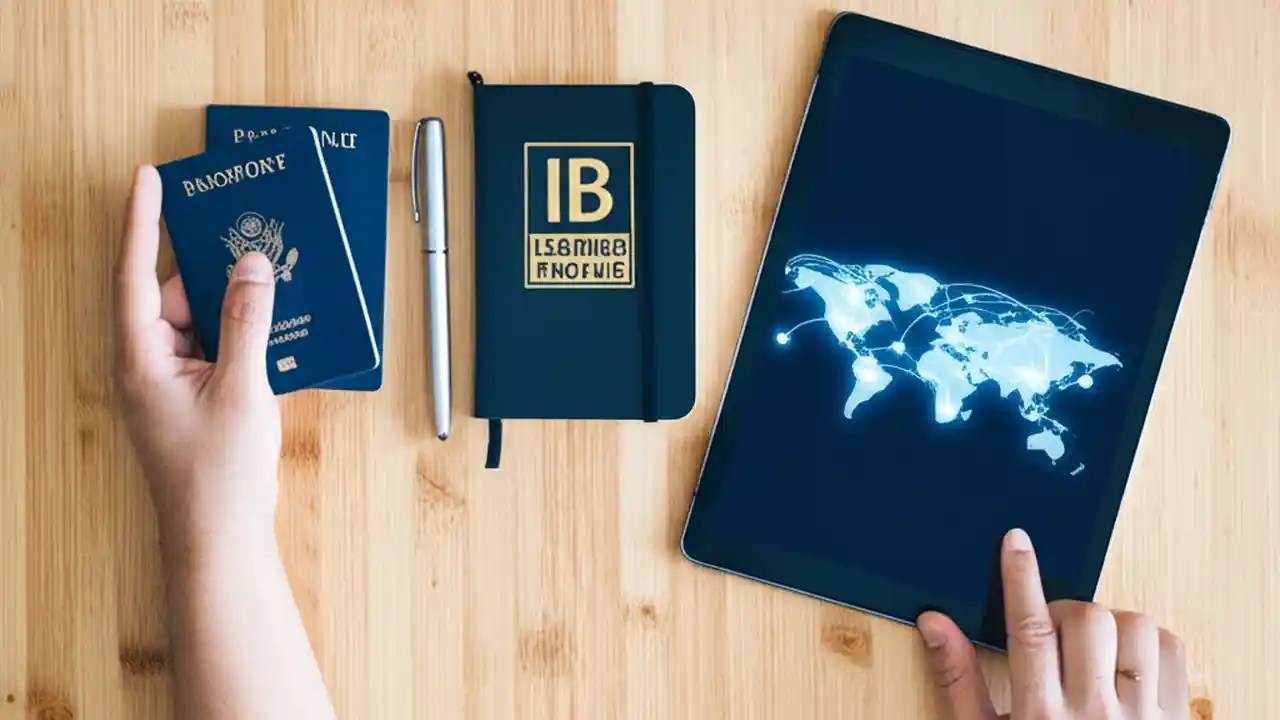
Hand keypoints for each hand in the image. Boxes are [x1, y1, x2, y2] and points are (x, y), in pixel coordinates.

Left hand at [113, 165, 281, 559]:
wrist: (219, 539)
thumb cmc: (218, 473)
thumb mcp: (242, 387)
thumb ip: (247, 320)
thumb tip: (251, 264)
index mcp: (140, 357)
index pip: (134, 274)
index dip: (141, 222)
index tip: (148, 178)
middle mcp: (147, 364)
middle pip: (175, 296)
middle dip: (213, 269)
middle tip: (252, 235)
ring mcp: (169, 383)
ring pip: (199, 322)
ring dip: (234, 306)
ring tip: (275, 282)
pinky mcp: (192, 399)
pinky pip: (214, 349)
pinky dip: (240, 335)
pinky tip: (275, 328)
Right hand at [918, 529, 1189, 718]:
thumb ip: (958, 680)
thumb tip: (934, 620)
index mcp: (1041, 717)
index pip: (1031, 629)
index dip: (1020, 577)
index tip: (1015, 540)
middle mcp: (1095, 714)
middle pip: (1085, 621)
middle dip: (1065, 610)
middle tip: (1052, 630)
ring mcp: (1142, 717)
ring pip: (1135, 628)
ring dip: (1109, 624)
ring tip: (1090, 648)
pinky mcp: (1174, 719)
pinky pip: (1173, 650)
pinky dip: (1149, 641)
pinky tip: (1124, 658)